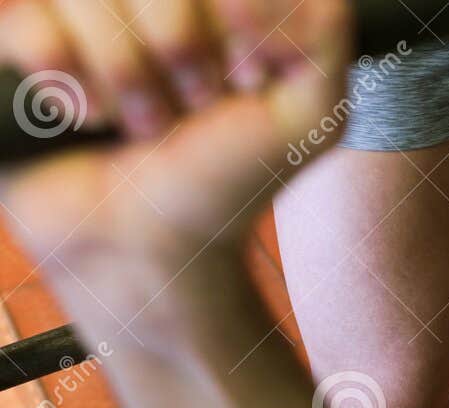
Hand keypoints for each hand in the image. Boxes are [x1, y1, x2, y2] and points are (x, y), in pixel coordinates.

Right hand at [0, 0, 351, 271]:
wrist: (145, 248)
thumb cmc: (222, 181)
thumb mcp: (308, 115)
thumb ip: (324, 31)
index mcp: (206, 2)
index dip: (223, 21)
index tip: (241, 80)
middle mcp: (137, 3)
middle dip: (176, 49)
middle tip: (187, 109)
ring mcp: (73, 16)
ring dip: (122, 73)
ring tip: (137, 124)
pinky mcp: (14, 41)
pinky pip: (23, 17)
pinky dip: (59, 71)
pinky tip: (82, 113)